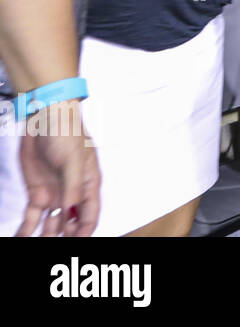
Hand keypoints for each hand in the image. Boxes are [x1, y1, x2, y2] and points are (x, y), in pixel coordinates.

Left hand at [16, 102, 99, 236]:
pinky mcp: (36, 193)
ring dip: (45, 237)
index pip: (89, 215)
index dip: (84, 231)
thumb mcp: (73, 162)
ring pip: (51, 224)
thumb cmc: (66, 133)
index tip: (76, 241)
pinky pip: (32, 217)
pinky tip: (21, 238)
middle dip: (65, 237)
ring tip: (36, 247)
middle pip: (71, 223)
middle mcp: (72, 194)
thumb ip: (72, 190)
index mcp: (89, 186)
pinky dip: (26, 229)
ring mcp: (54, 195)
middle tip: (54, 248)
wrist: (43, 120)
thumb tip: (71, 215)